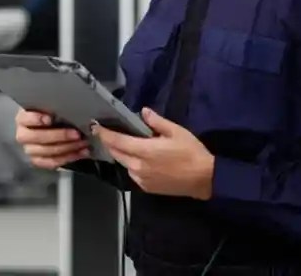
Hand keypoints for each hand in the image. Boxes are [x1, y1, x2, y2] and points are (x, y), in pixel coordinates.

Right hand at [15, 109, 89, 169]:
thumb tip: (69, 108)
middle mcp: (23, 135)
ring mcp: (30, 150)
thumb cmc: (50, 115)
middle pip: (38, 137)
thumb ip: (55, 108)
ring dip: (68, 148)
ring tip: (83, 143)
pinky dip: (68, 157)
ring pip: (47, 151)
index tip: (50, 118)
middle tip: (76, 133)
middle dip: (59, 135)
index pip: (25, 118)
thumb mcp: (50, 108)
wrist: (49, 128)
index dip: (36, 119)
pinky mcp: (38, 160)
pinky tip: (80, 152)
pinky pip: (52, 162)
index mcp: (23, 118)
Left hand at [92, 108, 214, 199]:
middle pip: (116, 153)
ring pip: (124, 164)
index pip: (116, 141)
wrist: (205, 179)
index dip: (104, 134)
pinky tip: (140, 159)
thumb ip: (156, 122)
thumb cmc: (191, 153)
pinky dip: (131, 164)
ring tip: (127, 144)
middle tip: (109, 132)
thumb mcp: (176, 131)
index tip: (95, 127)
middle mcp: (138, 166)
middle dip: (110, 143)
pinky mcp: (146, 188)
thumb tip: (143, 112)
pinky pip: (132, 173)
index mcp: (144, 151)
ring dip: (121, 154)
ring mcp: (141, 179)